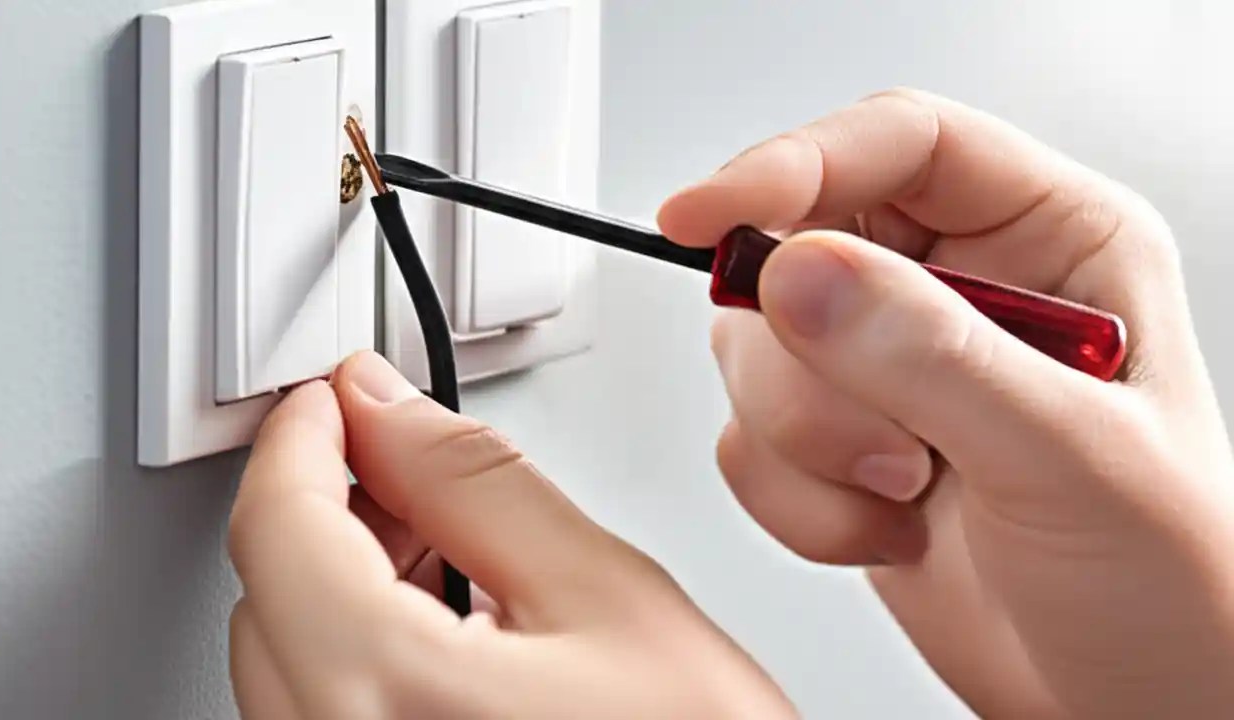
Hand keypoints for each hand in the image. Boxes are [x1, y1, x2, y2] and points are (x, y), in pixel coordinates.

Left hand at [227, 351, 794, 718]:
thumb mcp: (611, 598)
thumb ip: (480, 484)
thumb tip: (388, 411)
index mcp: (388, 703)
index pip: (277, 530)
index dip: (304, 438)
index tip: (334, 397)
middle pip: (266, 596)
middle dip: (328, 506)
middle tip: (404, 459)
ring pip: (281, 661)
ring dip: (338, 578)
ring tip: (438, 544)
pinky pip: (317, 719)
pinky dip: (355, 650)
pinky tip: (438, 626)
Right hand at [659, 88, 1233, 717]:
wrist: (1133, 706)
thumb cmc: (1172, 584)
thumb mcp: (1070, 459)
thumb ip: (935, 358)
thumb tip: (801, 272)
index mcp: (1050, 240)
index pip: (900, 145)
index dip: (793, 164)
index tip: (706, 215)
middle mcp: (961, 290)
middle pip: (799, 246)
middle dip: (807, 361)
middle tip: (880, 433)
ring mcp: (894, 369)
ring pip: (757, 349)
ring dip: (805, 442)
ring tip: (903, 489)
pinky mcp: (841, 442)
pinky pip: (748, 439)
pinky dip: (796, 502)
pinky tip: (886, 529)